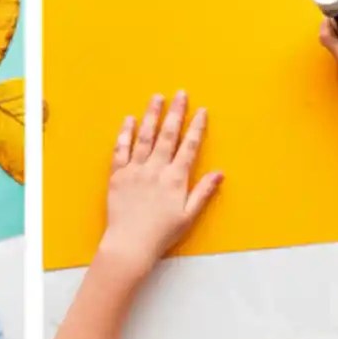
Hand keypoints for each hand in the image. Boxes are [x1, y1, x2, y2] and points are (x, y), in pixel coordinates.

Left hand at [97, 91, 222, 275]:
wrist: (130, 244)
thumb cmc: (161, 234)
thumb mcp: (188, 216)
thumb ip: (203, 192)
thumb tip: (220, 173)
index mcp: (175, 179)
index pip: (189, 146)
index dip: (196, 127)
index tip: (201, 111)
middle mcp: (155, 169)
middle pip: (167, 134)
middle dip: (176, 112)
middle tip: (181, 94)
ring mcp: (135, 170)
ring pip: (145, 136)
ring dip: (152, 115)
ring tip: (157, 98)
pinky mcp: (118, 175)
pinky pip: (121, 149)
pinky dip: (125, 133)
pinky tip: (129, 120)